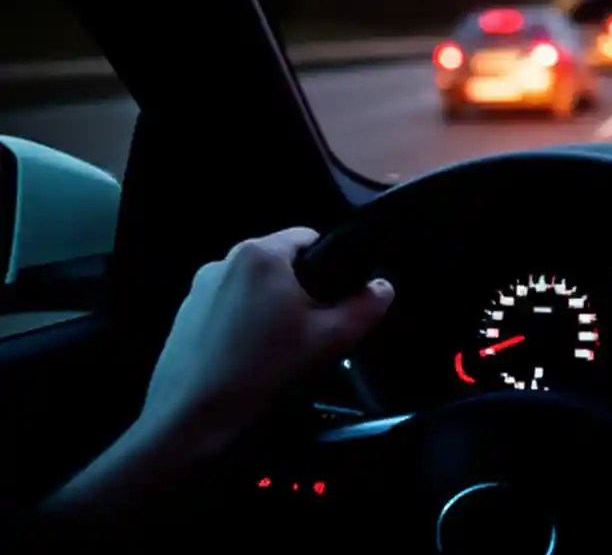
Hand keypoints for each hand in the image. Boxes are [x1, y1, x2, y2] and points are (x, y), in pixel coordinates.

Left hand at [141, 227, 394, 450]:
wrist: (193, 420)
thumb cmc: (265, 371)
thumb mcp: (329, 341)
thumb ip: (364, 308)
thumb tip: (383, 286)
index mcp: (260, 254)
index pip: (309, 237)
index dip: (332, 265)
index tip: (336, 301)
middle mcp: (224, 260)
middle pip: (279, 263)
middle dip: (299, 289)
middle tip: (312, 330)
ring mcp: (198, 287)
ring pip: (252, 286)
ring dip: (270, 306)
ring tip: (279, 348)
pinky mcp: (183, 315)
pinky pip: (227, 306)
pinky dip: (242, 322)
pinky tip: (247, 358)